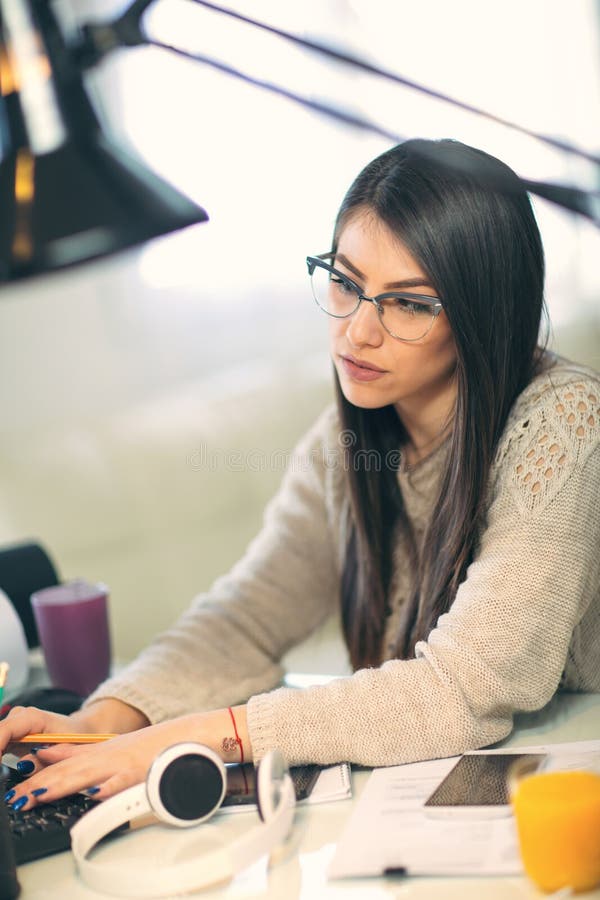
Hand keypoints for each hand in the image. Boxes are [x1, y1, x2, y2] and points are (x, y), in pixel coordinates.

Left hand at [3, 706, 248, 810]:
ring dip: (61, 785)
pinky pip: (123, 781)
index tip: (16, 786)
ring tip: (39, 795)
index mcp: (102, 752)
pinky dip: (106, 787)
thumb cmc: (156, 746)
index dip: (38, 774)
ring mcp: (125, 763)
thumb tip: (55, 762)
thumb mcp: (116, 748)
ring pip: (87, 775)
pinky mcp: (144, 771)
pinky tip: (92, 794)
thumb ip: (85, 755)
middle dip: (41, 784)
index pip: (62, 761)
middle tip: (18, 797)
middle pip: (68, 770)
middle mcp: (109, 755)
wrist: (192, 734)